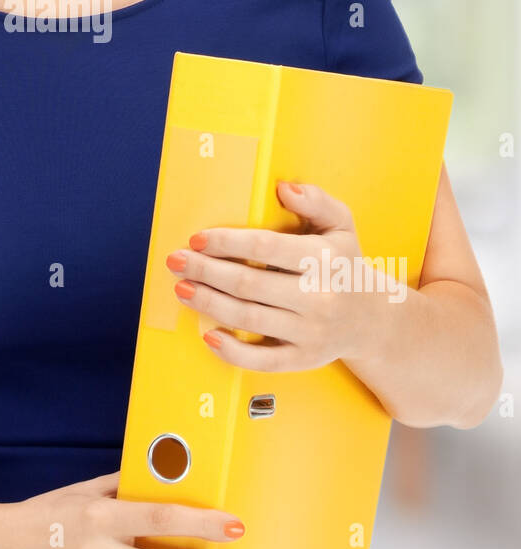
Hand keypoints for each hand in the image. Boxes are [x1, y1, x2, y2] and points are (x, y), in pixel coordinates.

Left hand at [166, 180, 396, 371]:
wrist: (372, 319)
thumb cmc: (344, 265)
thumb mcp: (341, 226)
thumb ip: (316, 201)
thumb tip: (284, 188)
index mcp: (323, 260)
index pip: (264, 248)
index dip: (226, 243)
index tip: (197, 238)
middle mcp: (318, 298)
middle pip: (248, 284)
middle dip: (205, 271)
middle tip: (176, 261)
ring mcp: (310, 332)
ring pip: (249, 318)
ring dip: (209, 303)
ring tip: (182, 289)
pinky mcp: (303, 359)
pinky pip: (262, 360)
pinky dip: (232, 351)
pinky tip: (208, 334)